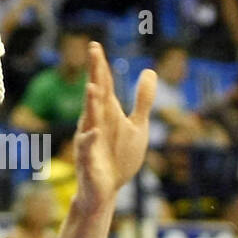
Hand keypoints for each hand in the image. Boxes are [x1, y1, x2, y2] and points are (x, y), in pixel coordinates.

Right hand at [73, 42, 156, 213]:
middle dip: (95, 74)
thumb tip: (149, 71)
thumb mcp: (137, 126)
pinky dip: (90, 140)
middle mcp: (94, 122)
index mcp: (106, 113)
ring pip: (89, 119)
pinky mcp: (88, 161)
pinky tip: (94, 132)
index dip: (100, 66)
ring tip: (92, 87)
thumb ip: (143, 100)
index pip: (103, 85)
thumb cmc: (118, 157)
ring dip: (90, 104)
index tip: (95, 45)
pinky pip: (87, 149)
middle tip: (93, 52)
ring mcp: (89, 141)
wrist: (106, 192)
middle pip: (95, 95)